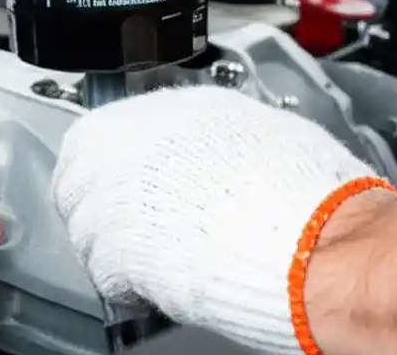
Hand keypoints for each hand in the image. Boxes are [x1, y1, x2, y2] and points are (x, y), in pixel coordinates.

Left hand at [51, 86, 387, 354]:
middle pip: (82, 173)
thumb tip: (221, 152)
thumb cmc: (308, 195)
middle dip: (102, 204)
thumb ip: (222, 138)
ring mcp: (118, 192)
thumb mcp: (266, 134)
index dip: (118, 170)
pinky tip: (152, 289)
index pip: (111, 132)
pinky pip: (101, 272)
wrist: (314, 240)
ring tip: (149, 262)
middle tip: (129, 230)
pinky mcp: (116, 247)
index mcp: (176, 108)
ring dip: (110, 246)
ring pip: (84, 225)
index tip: (127, 189)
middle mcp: (137, 139)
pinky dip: (123, 287)